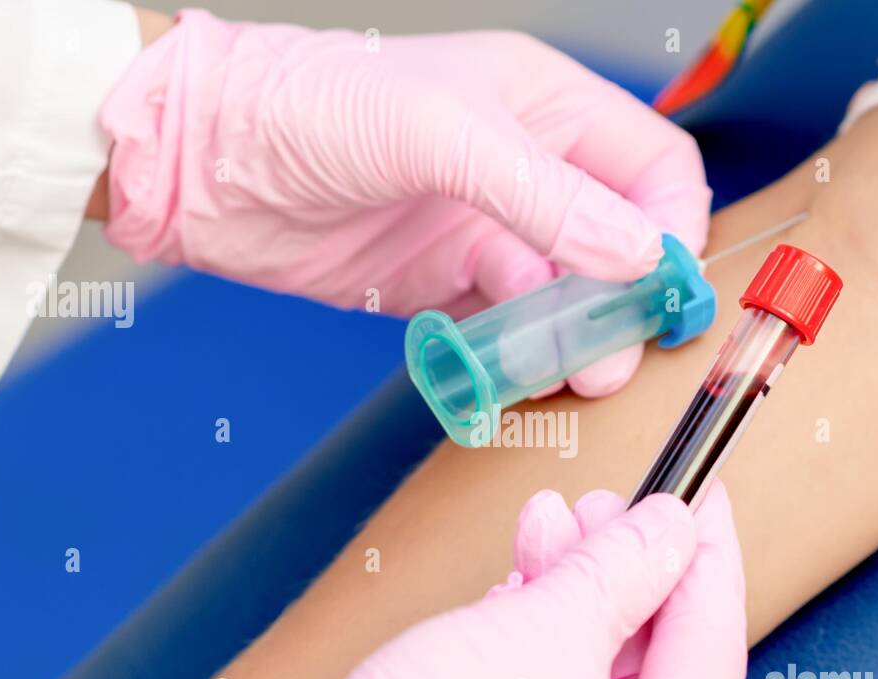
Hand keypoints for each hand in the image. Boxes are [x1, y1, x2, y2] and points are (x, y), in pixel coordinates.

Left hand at [99, 10, 710, 396]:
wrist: (206, 164)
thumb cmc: (311, 106)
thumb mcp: (442, 134)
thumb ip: (546, 196)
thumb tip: (637, 253)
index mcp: (543, 106)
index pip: (652, 168)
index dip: (672, 228)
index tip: (662, 291)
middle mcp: (524, 168)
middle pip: (618, 242)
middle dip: (625, 301)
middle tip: (611, 355)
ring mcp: (483, 228)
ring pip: (564, 294)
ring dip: (572, 337)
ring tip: (563, 372)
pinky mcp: (441, 283)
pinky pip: (504, 327)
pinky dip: (515, 354)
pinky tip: (507, 370)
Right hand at [177, 483, 746, 678]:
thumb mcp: (549, 628)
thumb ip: (623, 569)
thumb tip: (671, 530)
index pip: (712, 649)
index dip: (706, 559)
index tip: (700, 497)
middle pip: (651, 658)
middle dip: (625, 566)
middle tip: (613, 502)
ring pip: (593, 668)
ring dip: (573, 585)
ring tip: (552, 520)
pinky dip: (535, 629)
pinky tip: (517, 581)